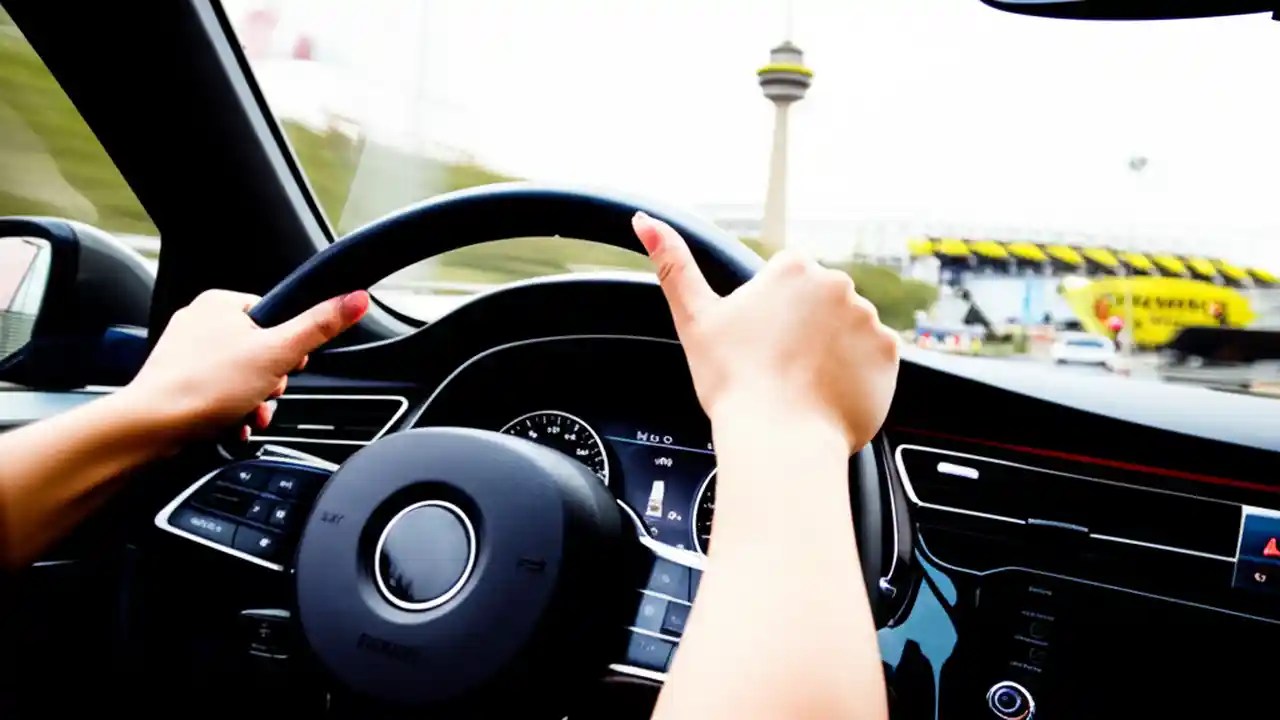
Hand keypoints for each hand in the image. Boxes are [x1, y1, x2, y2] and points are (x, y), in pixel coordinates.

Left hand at [123, 289, 369, 441]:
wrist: (153, 426)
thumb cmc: (207, 386)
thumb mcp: (278, 352)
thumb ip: (320, 326)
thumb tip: (356, 298)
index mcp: (220, 302)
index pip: (274, 317)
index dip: (288, 348)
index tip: (284, 367)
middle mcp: (197, 321)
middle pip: (259, 350)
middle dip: (270, 382)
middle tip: (262, 394)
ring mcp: (183, 352)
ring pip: (239, 376)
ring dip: (253, 400)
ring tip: (246, 414)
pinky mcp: (175, 381)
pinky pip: (216, 392)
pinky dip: (230, 410)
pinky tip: (231, 423)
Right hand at [632, 213, 898, 450]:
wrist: (779, 439)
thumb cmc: (734, 383)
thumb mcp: (694, 318)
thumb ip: (673, 263)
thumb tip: (644, 220)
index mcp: (792, 268)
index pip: (787, 279)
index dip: (771, 313)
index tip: (760, 342)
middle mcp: (837, 283)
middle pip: (820, 302)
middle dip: (805, 329)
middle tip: (779, 366)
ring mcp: (867, 318)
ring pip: (846, 329)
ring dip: (831, 350)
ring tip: (803, 383)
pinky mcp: (890, 353)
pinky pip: (874, 357)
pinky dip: (857, 373)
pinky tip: (827, 391)